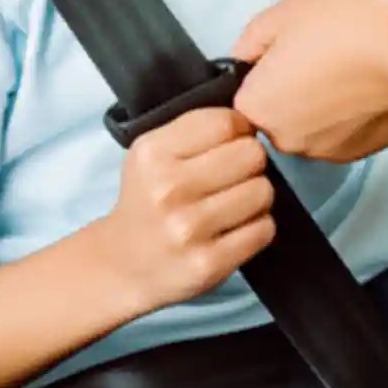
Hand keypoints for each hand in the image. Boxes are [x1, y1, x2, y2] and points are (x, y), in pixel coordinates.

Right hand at [100, 109, 275, 309]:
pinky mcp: (209, 263)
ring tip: (235, 204)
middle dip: (250, 164)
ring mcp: (189, 228)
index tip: (230, 145)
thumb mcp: (152, 154)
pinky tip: (236, 230)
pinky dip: (257, 227)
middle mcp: (169, 189)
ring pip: (263, 191)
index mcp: (153, 153)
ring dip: (257, 197)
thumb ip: (196, 131)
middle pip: (252, 154)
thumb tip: (251, 122)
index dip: (239, 130)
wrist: (123, 265)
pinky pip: (264, 229)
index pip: (226, 122)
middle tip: (234, 177)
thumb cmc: (148, 200)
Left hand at [233, 0, 387, 160]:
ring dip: (319, 105)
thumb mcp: (285, 13)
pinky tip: (364, 88)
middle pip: (274, 113)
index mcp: (257, 106)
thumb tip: (244, 57)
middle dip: (290, 89)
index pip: (243, 92)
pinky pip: (337, 133)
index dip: (264, 68)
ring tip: (347, 69)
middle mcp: (282, 139)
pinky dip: (346, 116)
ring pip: (307, 125)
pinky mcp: (356, 155)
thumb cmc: (346, 26)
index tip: (290, 50)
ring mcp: (321, 152)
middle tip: (320, 55)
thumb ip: (250, 40)